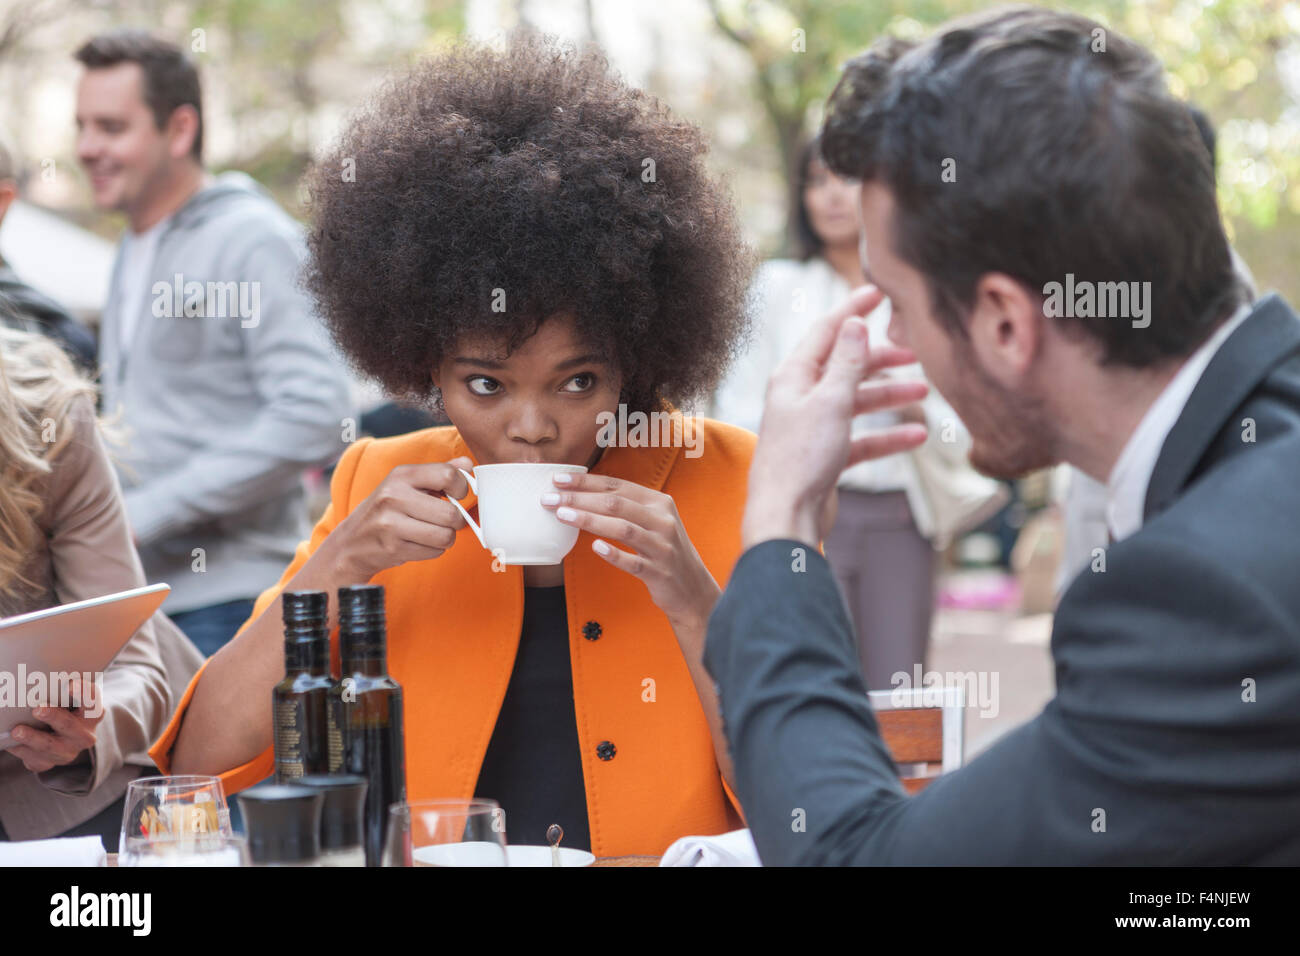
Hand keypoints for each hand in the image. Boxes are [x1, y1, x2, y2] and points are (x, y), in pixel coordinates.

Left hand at [8, 675, 101, 773]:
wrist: (64, 738)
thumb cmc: (64, 709)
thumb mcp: (68, 699)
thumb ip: (59, 689)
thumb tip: (36, 674)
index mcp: (93, 713)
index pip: (92, 701)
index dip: (83, 693)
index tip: (70, 685)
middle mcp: (84, 734)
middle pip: (70, 726)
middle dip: (54, 717)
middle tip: (37, 709)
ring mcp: (68, 751)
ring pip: (51, 747)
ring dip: (33, 738)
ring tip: (17, 731)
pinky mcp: (50, 763)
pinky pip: (36, 760)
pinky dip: (22, 751)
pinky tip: (11, 743)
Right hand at [323, 457, 471, 581]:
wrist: (352, 542)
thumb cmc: (387, 510)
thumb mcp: (407, 484)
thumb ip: (439, 473)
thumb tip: (468, 463)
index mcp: (401, 475)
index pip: (448, 475)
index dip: (461, 489)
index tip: (456, 496)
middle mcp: (393, 496)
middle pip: (451, 514)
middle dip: (455, 521)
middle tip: (445, 521)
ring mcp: (391, 524)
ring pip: (445, 536)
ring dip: (445, 538)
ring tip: (431, 533)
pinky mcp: (393, 548)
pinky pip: (435, 552)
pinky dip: (432, 550)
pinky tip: (418, 543)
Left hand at [541, 473, 719, 630]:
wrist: (692, 589)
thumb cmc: (664, 551)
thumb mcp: (653, 522)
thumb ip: (627, 507)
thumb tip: (583, 494)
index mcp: (659, 502)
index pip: (617, 485)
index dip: (586, 481)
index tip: (558, 479)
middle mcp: (663, 520)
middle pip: (616, 503)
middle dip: (579, 498)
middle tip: (550, 499)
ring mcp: (663, 547)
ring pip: (623, 529)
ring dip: (590, 520)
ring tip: (563, 516)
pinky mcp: (660, 572)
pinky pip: (634, 562)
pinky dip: (615, 554)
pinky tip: (595, 548)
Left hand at [743, 286, 929, 549]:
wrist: (786, 517)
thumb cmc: (802, 457)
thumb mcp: (831, 401)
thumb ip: (847, 362)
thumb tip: (854, 324)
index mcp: (793, 377)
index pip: (826, 332)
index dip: (853, 311)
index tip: (879, 292)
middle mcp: (800, 398)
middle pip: (845, 366)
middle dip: (880, 359)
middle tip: (915, 354)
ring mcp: (812, 428)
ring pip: (856, 402)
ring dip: (888, 398)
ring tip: (924, 395)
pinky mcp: (824, 456)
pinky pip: (861, 438)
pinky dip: (886, 436)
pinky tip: (916, 437)